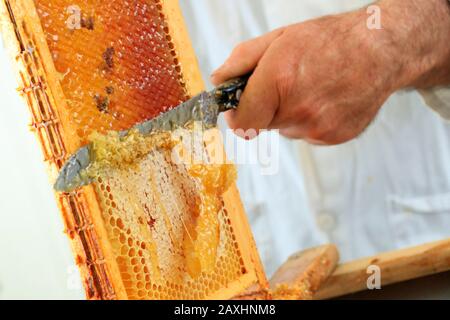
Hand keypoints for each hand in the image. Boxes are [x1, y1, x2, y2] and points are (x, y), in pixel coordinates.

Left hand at [211, 0, 449, 144]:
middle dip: (264, 106)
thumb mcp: (280, 39)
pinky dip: (308, 119)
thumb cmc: (329, 40)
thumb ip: (242, 61)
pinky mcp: (333, 138)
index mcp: (279, 81)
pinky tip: (325, 98)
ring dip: (288, 113)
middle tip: (283, 83)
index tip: (238, 104)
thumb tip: (218, 82)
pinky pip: (305, 133)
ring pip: (284, 129)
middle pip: (261, 124)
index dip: (235, 114)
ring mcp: (317, 128)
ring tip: (311, 87)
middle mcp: (298, 110)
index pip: (240, 122)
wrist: (382, 51)